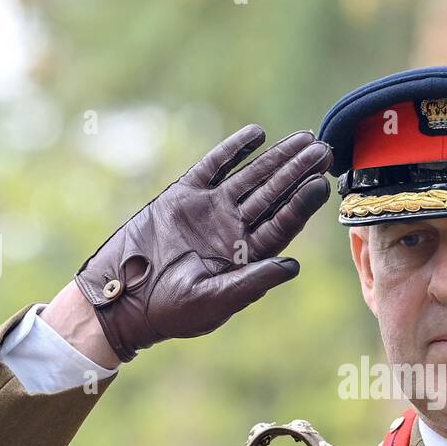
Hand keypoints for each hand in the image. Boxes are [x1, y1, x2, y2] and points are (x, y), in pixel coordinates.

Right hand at [74, 125, 331, 360]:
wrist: (122, 298)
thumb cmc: (170, 311)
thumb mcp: (214, 301)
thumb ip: (253, 282)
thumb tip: (293, 267)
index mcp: (247, 256)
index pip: (283, 224)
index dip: (302, 204)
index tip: (321, 183)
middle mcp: (234, 230)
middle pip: (274, 195)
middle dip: (298, 172)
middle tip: (324, 150)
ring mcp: (211, 210)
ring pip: (251, 177)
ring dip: (277, 157)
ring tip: (304, 138)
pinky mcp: (184, 195)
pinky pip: (214, 166)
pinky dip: (234, 150)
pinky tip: (257, 134)